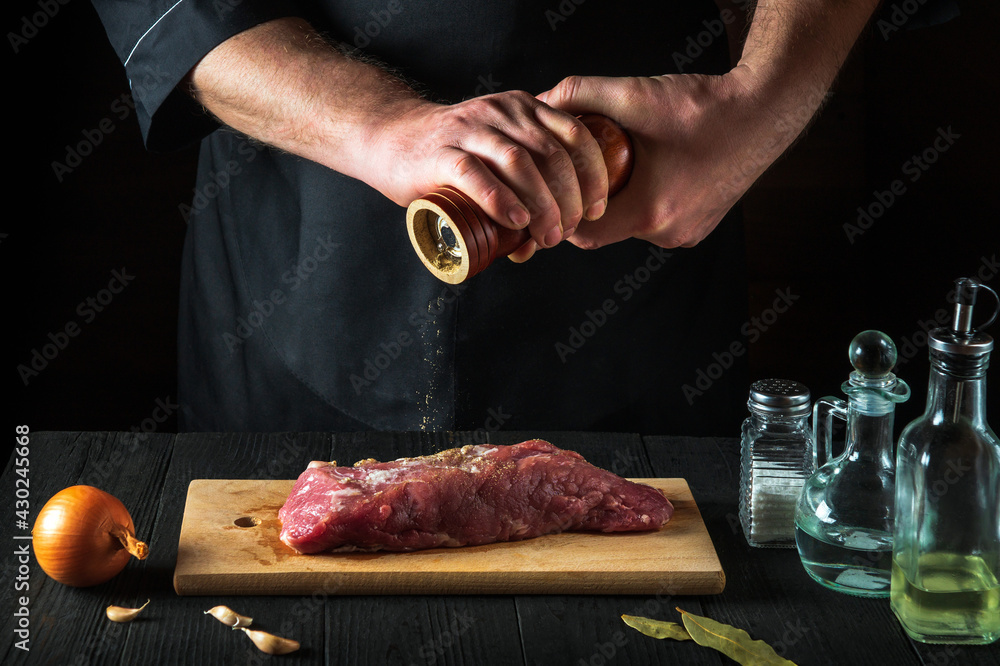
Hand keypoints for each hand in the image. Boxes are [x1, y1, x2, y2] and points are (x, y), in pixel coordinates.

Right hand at [363, 92, 609, 250]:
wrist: (390, 140)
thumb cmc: (451, 157)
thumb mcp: (499, 150)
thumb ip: (530, 181)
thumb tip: (551, 236)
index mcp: (524, 108)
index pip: (575, 135)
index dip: (594, 174)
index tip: (598, 209)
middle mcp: (502, 113)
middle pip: (552, 153)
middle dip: (570, 199)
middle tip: (568, 233)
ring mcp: (470, 130)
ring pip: (519, 163)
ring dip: (541, 204)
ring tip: (546, 236)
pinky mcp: (440, 152)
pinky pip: (474, 172)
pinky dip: (499, 198)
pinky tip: (515, 221)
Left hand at [536, 67, 815, 249]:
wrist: (765, 111)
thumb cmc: (705, 107)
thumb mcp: (636, 95)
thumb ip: (582, 94)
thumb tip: (543, 100)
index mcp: (651, 211)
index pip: (584, 234)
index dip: (563, 212)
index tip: (553, 188)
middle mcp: (670, 232)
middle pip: (607, 230)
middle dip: (589, 203)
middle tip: (578, 171)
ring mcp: (688, 233)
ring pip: (632, 226)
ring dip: (617, 201)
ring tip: (614, 164)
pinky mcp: (700, 225)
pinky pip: (656, 221)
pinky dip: (642, 200)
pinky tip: (645, 170)